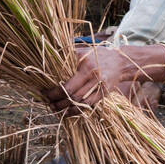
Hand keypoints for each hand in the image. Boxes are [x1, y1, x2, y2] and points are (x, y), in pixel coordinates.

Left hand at [44, 44, 164, 112]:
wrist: (121, 62)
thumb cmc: (98, 55)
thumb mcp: (84, 51)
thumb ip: (68, 54)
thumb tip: (49, 56)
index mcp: (86, 67)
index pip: (68, 85)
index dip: (54, 92)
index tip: (44, 93)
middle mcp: (94, 78)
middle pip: (73, 96)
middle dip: (58, 102)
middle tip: (48, 103)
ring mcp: (100, 88)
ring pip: (81, 104)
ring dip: (66, 109)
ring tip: (56, 110)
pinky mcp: (104, 95)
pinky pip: (89, 106)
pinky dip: (77, 111)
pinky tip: (68, 112)